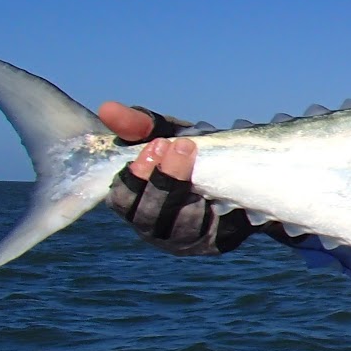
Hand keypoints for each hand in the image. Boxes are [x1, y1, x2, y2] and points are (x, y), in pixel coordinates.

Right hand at [101, 101, 259, 254]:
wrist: (244, 173)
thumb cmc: (192, 156)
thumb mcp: (167, 136)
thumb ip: (139, 125)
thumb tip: (107, 108)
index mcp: (137, 205)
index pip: (122, 201)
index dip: (134, 178)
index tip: (155, 145)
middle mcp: (157, 229)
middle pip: (150, 217)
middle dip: (163, 181)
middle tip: (181, 145)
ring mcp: (188, 240)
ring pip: (182, 227)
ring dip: (190, 192)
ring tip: (201, 158)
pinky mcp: (220, 242)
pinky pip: (216, 232)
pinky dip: (218, 208)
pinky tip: (223, 185)